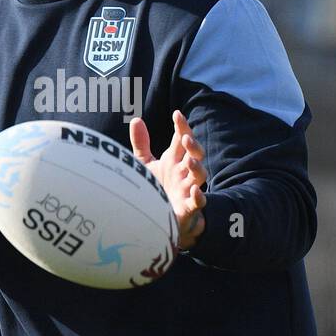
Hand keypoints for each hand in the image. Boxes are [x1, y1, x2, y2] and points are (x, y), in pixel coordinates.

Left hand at [129, 110, 206, 249]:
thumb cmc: (156, 189)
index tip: (177, 114)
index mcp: (174, 160)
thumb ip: (142, 144)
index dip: (182, 127)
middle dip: (193, 145)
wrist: (160, 220)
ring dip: (197, 167)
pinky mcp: (188, 209)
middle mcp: (183, 172)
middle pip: (194, 154)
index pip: (181, 139)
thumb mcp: (147, 165)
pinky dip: (198, 197)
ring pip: (200, 175)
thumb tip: (135, 119)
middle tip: (185, 137)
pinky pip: (197, 202)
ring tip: (190, 161)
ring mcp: (187, 189)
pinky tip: (195, 191)